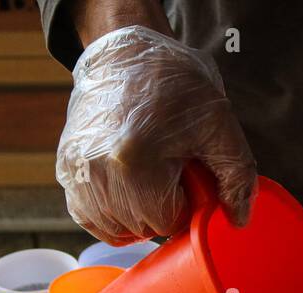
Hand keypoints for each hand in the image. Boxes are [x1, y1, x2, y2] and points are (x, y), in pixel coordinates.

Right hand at [55, 24, 257, 243]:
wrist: (127, 55)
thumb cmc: (176, 88)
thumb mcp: (220, 125)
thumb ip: (238, 176)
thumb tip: (237, 221)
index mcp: (135, 161)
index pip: (167, 222)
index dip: (184, 206)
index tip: (186, 178)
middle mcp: (98, 171)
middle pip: (140, 227)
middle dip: (161, 209)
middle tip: (168, 173)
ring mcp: (76, 171)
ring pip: (113, 228)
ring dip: (135, 215)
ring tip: (147, 178)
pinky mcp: (65, 168)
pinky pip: (88, 217)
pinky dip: (108, 214)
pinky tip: (125, 191)